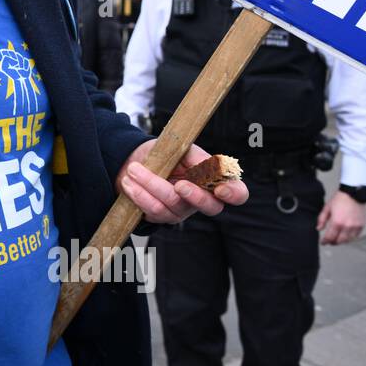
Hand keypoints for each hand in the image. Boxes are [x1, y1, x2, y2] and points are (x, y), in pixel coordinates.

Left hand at [117, 140, 249, 224]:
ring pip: (172, 205)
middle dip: (194, 196)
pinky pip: (153, 210)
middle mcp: (202, 200)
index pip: (237, 193)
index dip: (234, 194)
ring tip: (133, 169)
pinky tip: (129, 181)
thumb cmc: (165, 154)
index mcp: (214, 181)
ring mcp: (183, 211)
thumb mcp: (181, 149)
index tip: (220, 189)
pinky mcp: (163, 217)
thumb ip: (196, 157)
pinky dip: (138, 193)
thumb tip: (209, 166)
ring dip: (150, 184)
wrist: (135, 161)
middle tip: (179, 185)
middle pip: (210, 207)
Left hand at [317, 191, 365, 244]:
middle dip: (333, 242)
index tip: (323, 243)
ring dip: (342, 241)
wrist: (354, 193)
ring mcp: (355, 226)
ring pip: (348, 240)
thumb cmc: (340, 199)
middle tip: (330, 242)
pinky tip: (346, 235)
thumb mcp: (327, 208)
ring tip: (338, 239)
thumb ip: (321, 219)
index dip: (325, 241)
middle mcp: (347, 226)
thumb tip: (318, 228)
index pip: (330, 237)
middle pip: (339, 241)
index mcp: (337, 222)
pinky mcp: (362, 225)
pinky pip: (356, 236)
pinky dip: (351, 237)